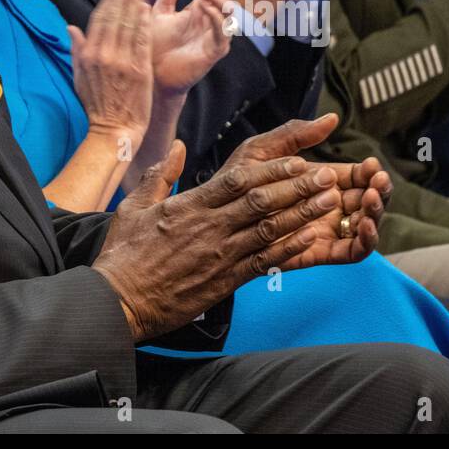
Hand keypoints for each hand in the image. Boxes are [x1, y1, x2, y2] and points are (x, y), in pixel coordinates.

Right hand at [68, 0, 153, 147]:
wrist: (114, 130)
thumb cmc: (97, 105)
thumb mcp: (79, 77)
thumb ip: (76, 50)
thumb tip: (71, 27)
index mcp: (88, 55)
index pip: (99, 18)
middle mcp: (103, 55)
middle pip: (114, 16)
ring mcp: (122, 61)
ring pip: (128, 24)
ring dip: (134, 1)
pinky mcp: (138, 69)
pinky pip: (141, 40)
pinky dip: (144, 23)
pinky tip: (148, 8)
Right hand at [92, 140, 353, 340]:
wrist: (118, 302)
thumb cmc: (123, 254)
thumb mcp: (134, 207)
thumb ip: (160, 175)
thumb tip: (175, 146)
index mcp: (190, 206)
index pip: (238, 181)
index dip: (273, 169)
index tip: (298, 160)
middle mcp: (210, 228)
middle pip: (262, 202)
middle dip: (298, 188)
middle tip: (327, 176)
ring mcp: (219, 256)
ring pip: (269, 230)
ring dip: (302, 214)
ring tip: (330, 202)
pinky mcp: (224, 281)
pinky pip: (263, 262)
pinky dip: (288, 249)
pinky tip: (311, 238)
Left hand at [146, 0, 231, 96]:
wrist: (151, 75)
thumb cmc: (156, 46)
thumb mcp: (161, 10)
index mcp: (202, 11)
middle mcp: (212, 23)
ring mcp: (215, 37)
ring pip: (229, 12)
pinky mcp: (214, 52)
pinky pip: (223, 32)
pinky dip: (216, 16)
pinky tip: (203, 5)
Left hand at [217, 113, 381, 266]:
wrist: (213, 222)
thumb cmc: (236, 182)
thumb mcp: (263, 151)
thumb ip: (295, 135)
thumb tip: (332, 118)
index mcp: (323, 183)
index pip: (357, 177)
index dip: (369, 172)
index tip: (372, 165)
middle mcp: (329, 208)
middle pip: (368, 202)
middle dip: (378, 191)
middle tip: (377, 182)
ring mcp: (327, 232)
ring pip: (365, 226)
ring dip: (375, 214)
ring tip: (370, 200)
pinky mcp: (320, 255)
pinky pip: (349, 253)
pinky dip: (364, 241)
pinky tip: (363, 226)